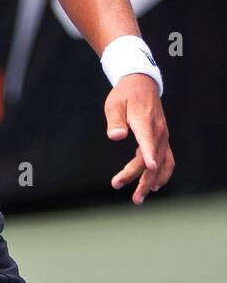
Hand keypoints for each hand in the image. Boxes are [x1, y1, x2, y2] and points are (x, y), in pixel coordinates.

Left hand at [105, 74, 173, 204]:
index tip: (149, 167)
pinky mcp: (162, 139)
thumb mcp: (114, 104)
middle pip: (151, 158)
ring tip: (139, 198)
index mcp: (145, 122)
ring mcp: (162, 136)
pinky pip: (168, 159)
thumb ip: (115, 121)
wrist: (142, 84)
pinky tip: (154, 185)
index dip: (149, 154)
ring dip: (152, 181)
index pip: (148, 141)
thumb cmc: (124, 95)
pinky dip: (163, 173)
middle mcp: (158, 132)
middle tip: (116, 185)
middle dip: (138, 176)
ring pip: (162, 163)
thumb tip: (115, 136)